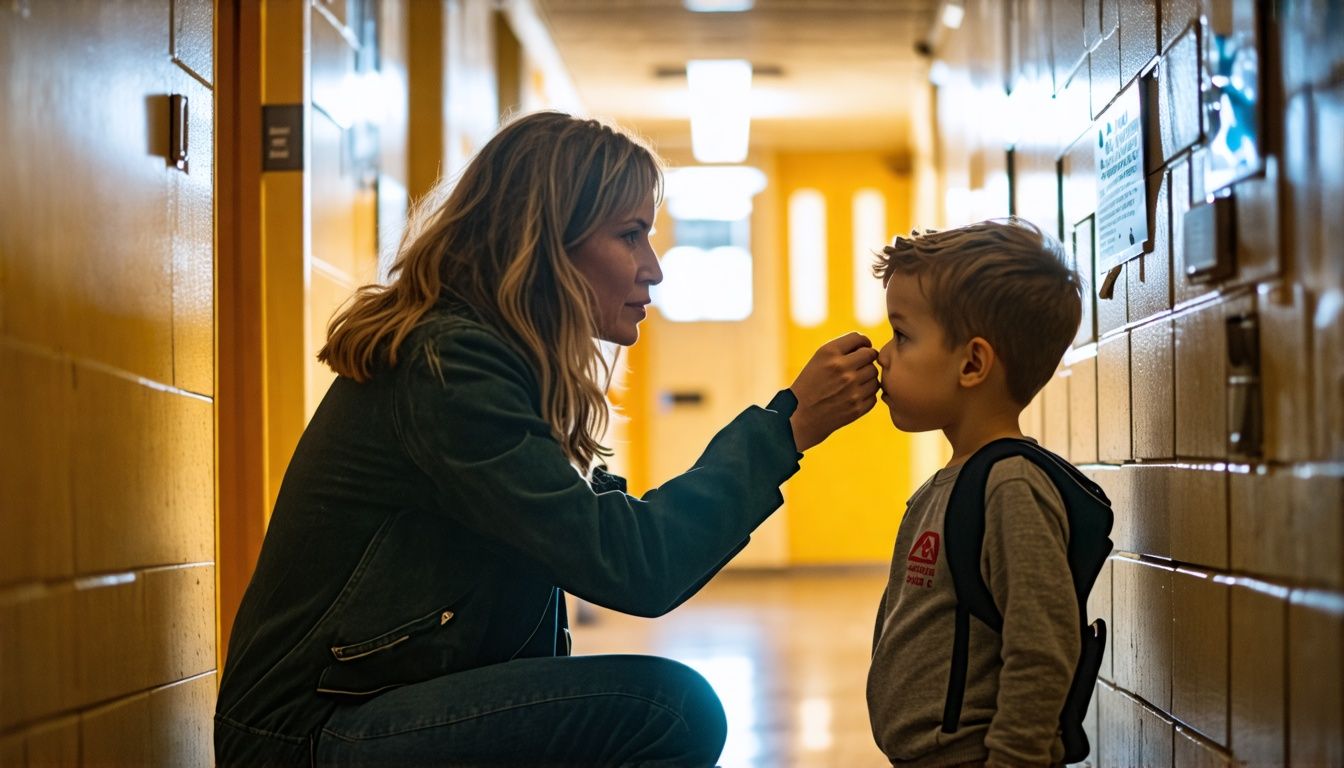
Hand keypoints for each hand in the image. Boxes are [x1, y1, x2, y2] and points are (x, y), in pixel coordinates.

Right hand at [788, 332, 879, 451]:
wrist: (800, 417)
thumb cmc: (810, 385)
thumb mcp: (818, 360)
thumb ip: (842, 349)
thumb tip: (870, 347)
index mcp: (829, 352)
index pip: (859, 338)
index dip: (863, 342)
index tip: (860, 349)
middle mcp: (841, 368)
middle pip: (871, 355)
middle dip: (866, 360)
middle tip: (856, 367)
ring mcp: (851, 388)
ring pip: (874, 375)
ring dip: (867, 377)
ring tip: (853, 382)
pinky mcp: (857, 406)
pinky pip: (874, 393)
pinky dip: (866, 394)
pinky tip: (852, 396)